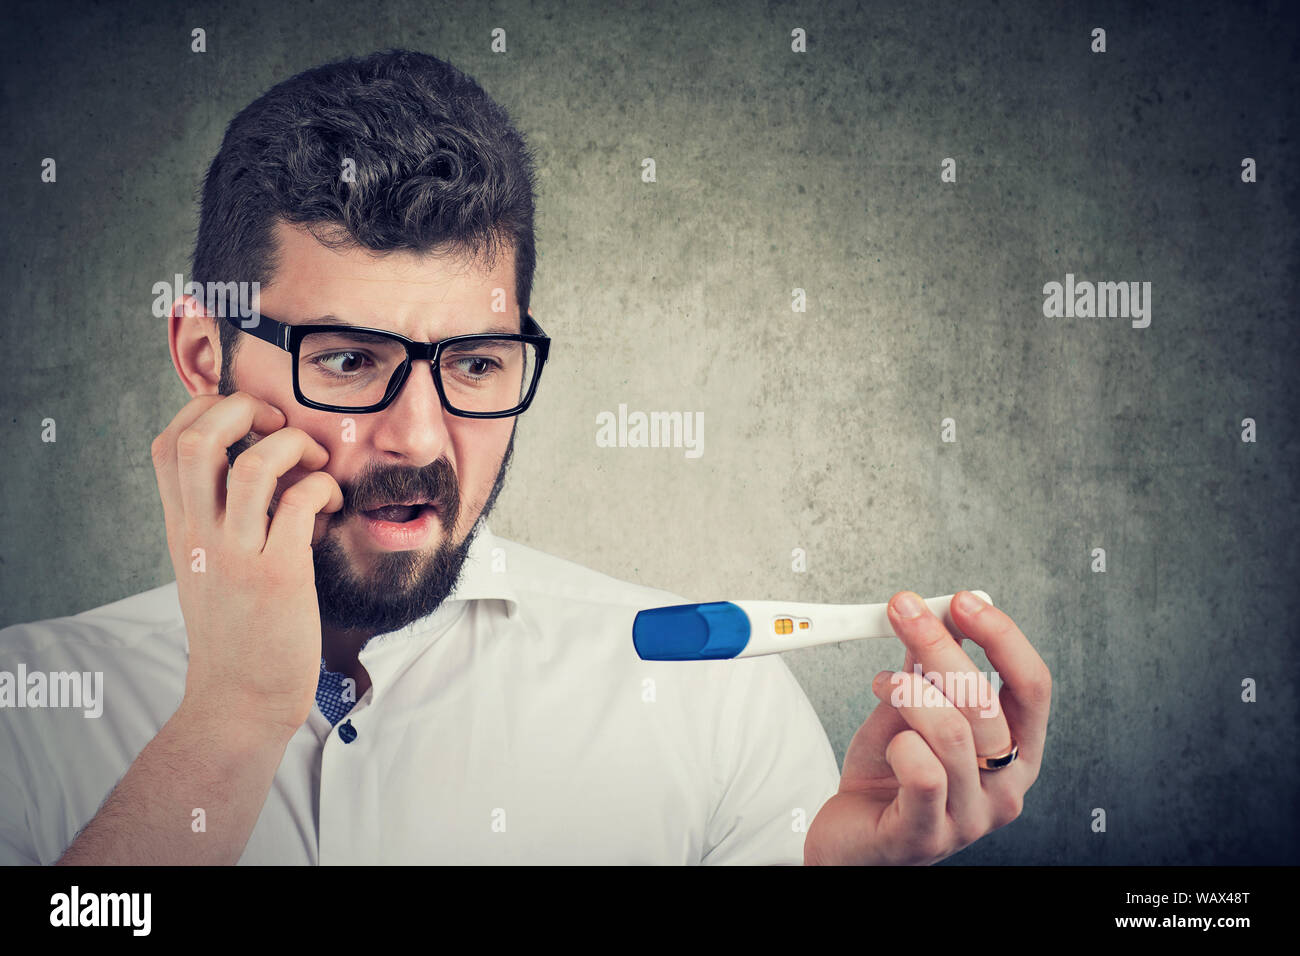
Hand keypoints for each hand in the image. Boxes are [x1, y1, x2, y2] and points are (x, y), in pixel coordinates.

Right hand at [150, 391, 342, 735]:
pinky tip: (332, 506)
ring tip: (316, 464)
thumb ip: (229, 522)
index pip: (168, 443)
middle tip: (279, 424)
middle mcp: (200, 534)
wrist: (239, 702)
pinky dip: (323, 488)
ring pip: (252, 464)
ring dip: (292, 446)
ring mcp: (237, 555)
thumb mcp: (214, 568)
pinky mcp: (278, 576)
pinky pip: (300, 503)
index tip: (252, 420)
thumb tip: (278, 477)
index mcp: (182, 528)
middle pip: (195, 438)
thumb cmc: (240, 633)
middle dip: (242, 409)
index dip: (207, 411)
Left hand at [804, 590, 1050, 864]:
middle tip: (902, 610)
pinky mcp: (926, 837)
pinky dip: (899, 743)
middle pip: (986, 702)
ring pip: (952, 733)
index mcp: (1017, 753)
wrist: (851, 839)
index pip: (1032, 686)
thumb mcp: (914, 712)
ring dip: (909, 691)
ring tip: (883, 681)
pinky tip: (889, 743)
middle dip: (940, 645)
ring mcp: (970, 818)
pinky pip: (922, 773)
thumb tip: (937, 614)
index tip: (964, 601)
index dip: (1003, 637)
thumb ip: (930, 672)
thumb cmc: (888, 775)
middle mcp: (1005, 788)